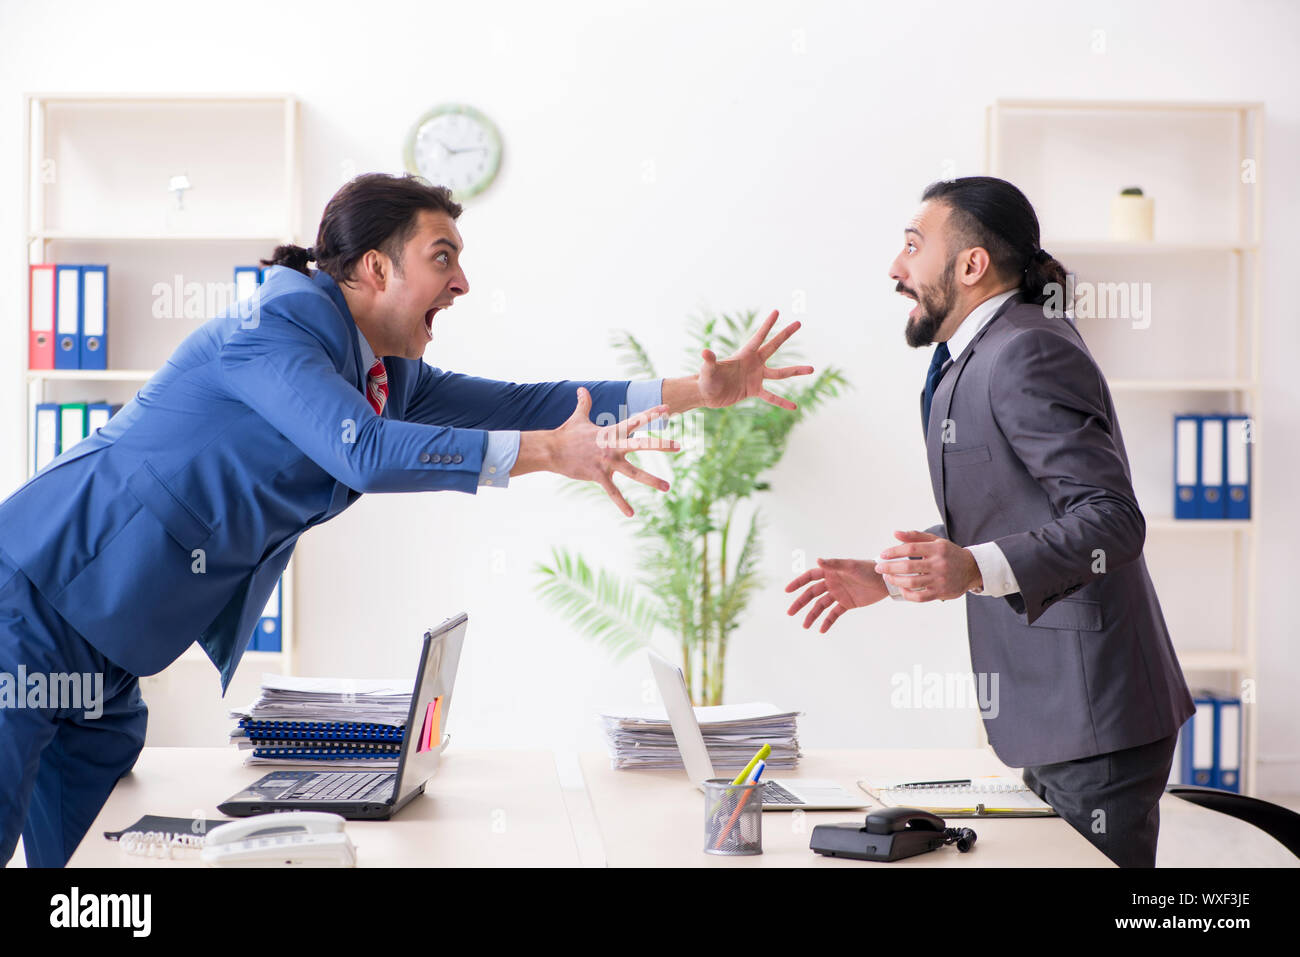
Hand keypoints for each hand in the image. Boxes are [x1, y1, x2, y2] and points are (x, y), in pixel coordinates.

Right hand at [540, 388, 679, 516]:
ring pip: (634, 472)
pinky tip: (632, 514)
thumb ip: (583, 404)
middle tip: (679, 446)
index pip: (635, 421)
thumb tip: (581, 389)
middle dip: (661, 445)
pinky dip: (622, 504)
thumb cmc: (566, 434)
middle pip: (642, 444)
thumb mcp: (578, 418)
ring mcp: (607, 462)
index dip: (651, 414)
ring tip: (668, 487)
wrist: (551, 450)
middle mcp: (613, 446)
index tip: (667, 409)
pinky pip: (613, 492)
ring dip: (652, 480)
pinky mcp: (598, 476)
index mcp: (611, 432)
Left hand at [697, 309, 813, 409]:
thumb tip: (705, 352)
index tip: (777, 311)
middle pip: (773, 346)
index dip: (767, 325)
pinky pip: (771, 396)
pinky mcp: (754, 390)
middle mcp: (753, 363)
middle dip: (785, 334)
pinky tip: (794, 406)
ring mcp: (756, 377)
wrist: (707, 394)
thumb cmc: (706, 380)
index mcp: (744, 355)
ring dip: (795, 370)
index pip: (759, 337)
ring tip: (812, 369)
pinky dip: (782, 401)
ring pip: (780, 373)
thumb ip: (710, 361)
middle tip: (798, 323)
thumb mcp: (708, 370)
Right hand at [784, 558, 889, 632]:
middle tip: (790, 613)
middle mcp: (831, 583)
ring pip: (820, 606)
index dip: (798, 583)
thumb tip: (817, 560)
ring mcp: (838, 594)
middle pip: (811, 594)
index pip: (809, 577)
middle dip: (800, 603)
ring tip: (805, 626)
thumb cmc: (868, 569)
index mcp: (830, 572)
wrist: (885, 580)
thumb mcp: (851, 566)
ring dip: (812, 615)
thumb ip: (834, 564)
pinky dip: (827, 622)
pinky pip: (834, 614)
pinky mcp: (847, 604)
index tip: (787, 591)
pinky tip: (821, 630)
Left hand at [874, 530, 981, 601]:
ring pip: (912, 583)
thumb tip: (895, 533)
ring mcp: (940, 580)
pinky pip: (919, 597)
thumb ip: (915, 536)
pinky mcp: (941, 592)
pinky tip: (900, 589)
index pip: (911, 549)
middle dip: (889, 567)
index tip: (883, 554)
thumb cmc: (949, 553)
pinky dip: (907, 594)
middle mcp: (939, 564)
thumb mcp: (935, 541)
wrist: (971, 569)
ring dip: (895, 580)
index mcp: (937, 549)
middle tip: (879, 567)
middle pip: (909, 567)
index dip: (894, 552)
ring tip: (887, 577)